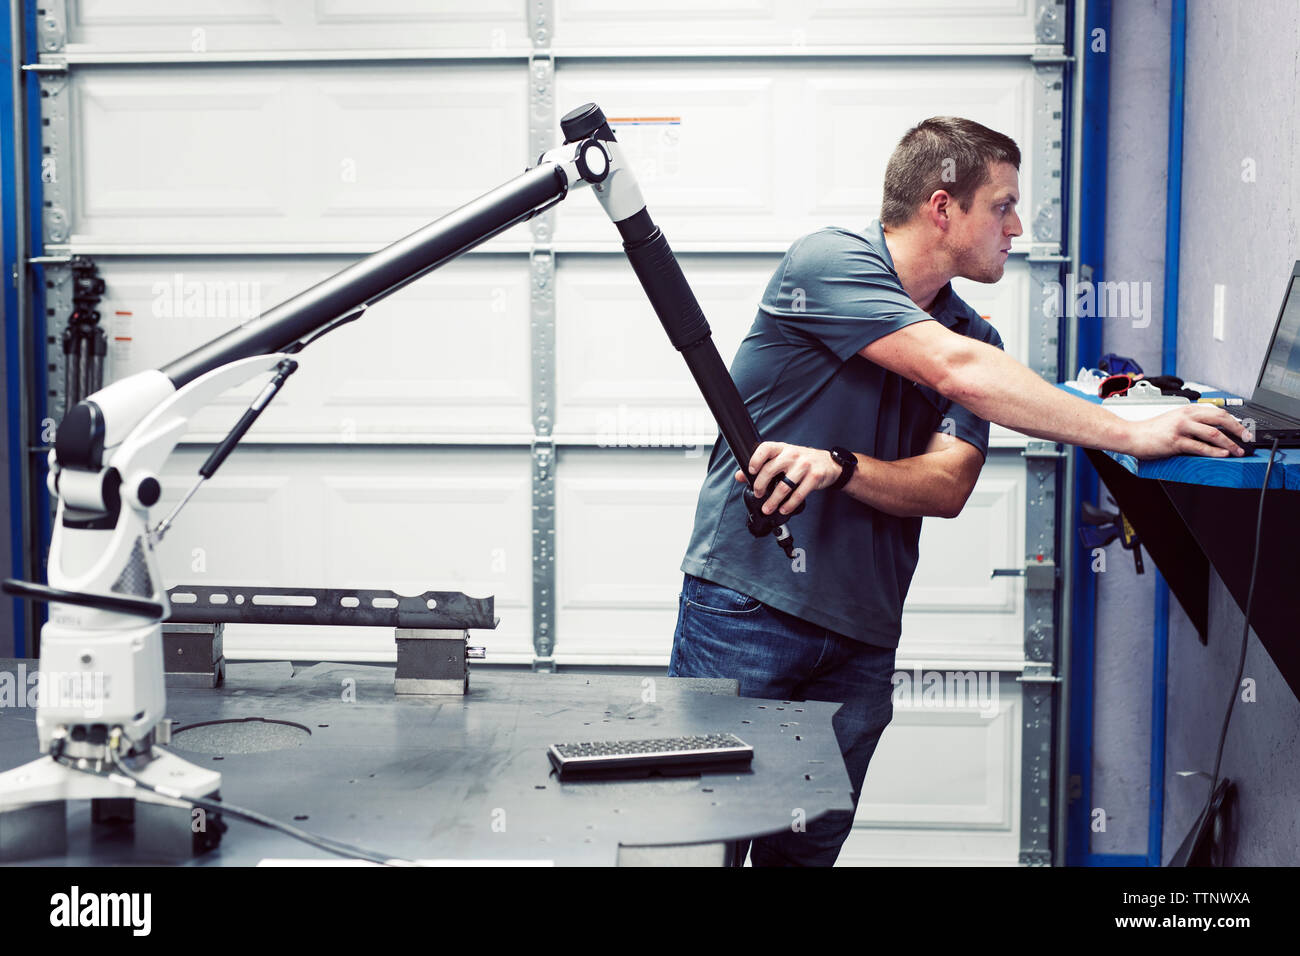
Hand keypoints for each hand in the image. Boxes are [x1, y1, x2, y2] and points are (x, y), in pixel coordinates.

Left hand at [734, 441, 843, 514]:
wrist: (829, 464)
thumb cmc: (802, 461)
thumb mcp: (783, 458)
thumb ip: (762, 465)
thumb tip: (739, 476)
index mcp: (782, 448)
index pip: (766, 448)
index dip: (756, 458)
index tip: (750, 470)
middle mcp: (792, 454)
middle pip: (771, 470)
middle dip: (760, 485)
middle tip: (758, 494)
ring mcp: (804, 465)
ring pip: (784, 486)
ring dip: (774, 500)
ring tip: (768, 508)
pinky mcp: (814, 477)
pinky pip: (799, 494)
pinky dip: (789, 504)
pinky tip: (784, 509)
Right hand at [1123, 405, 1250, 459]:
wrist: (1131, 435)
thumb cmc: (1151, 430)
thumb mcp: (1173, 420)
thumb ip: (1191, 422)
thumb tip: (1212, 431)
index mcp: (1187, 409)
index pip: (1218, 412)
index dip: (1234, 421)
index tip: (1243, 430)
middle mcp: (1186, 416)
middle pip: (1220, 419)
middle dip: (1237, 430)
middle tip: (1247, 439)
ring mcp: (1180, 429)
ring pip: (1213, 434)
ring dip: (1230, 444)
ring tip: (1238, 451)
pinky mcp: (1175, 442)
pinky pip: (1200, 447)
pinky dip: (1214, 452)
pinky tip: (1223, 455)